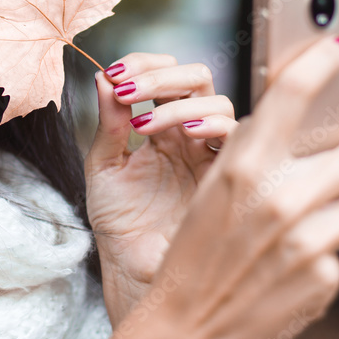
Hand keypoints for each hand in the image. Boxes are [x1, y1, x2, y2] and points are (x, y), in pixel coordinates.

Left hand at [85, 53, 237, 324]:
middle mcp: (190, 134)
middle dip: (161, 75)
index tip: (114, 74)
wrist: (134, 273)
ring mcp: (211, 152)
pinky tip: (186, 135)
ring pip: (218, 101)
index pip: (164, 75)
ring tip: (143, 126)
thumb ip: (107, 124)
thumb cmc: (119, 225)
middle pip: (196, 78)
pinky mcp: (229, 174)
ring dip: (178, 102)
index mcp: (160, 127)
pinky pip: (237, 136)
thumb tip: (101, 76)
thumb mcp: (104, 167)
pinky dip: (213, 124)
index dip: (143, 65)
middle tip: (128, 88)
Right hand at [101, 34, 338, 338]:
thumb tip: (279, 119)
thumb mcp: (207, 190)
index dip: (322, 60)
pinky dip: (330, 244)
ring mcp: (309, 240)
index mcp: (241, 167)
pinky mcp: (325, 277)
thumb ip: (246, 153)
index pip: (293, 93)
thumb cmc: (188, 254)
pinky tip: (300, 256)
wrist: (186, 328)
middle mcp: (281, 198)